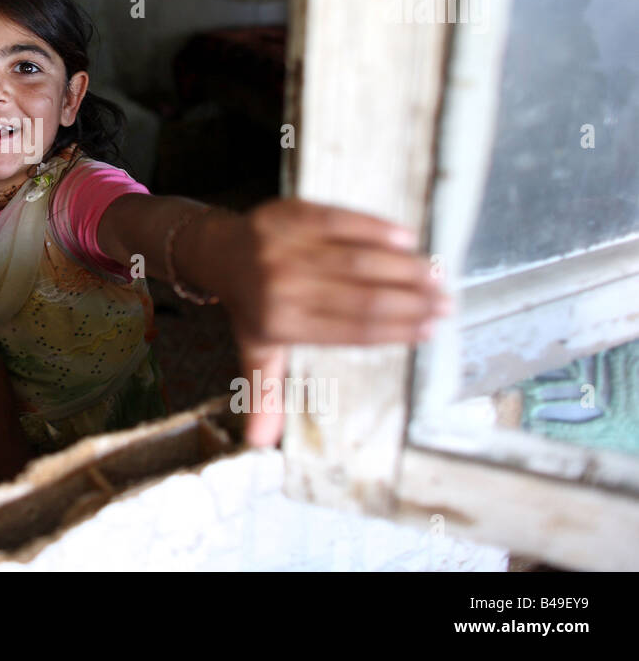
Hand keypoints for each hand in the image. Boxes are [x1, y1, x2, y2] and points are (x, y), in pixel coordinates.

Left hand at [219, 198, 450, 446]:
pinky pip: (338, 219)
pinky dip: (374, 228)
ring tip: (435, 275)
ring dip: (401, 268)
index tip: (431, 330)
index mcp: (282, 324)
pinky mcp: (289, 215)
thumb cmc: (250, 305)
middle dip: (410, 302)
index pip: (351, 330)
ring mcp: (286, 248)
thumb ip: (266, 392)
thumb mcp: (256, 350)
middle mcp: (283, 287)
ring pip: (355, 259)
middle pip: (360, 296)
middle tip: (446, 304)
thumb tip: (259, 445)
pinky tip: (406, 239)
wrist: (215, 251)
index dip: (395, 331)